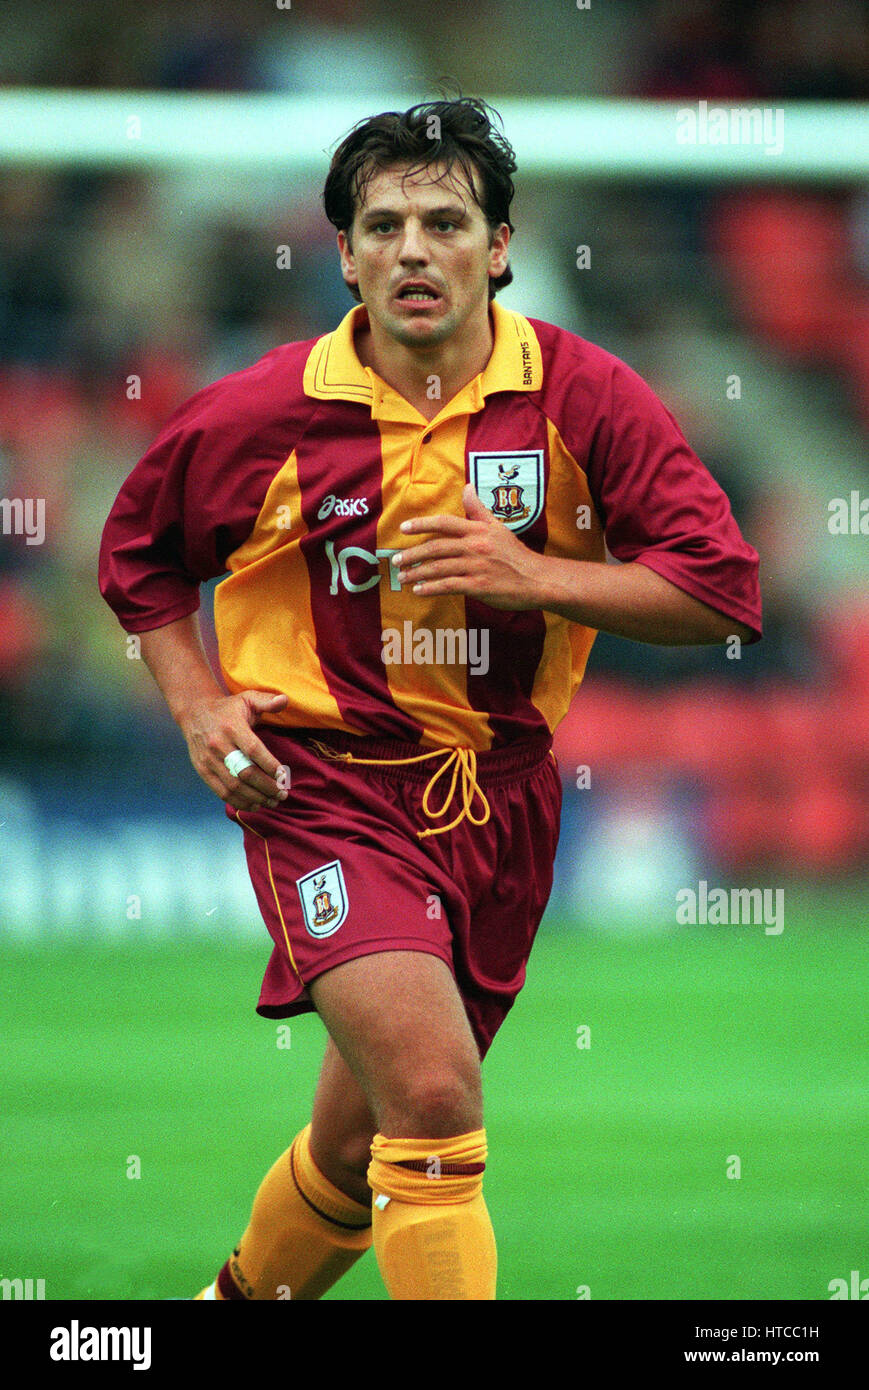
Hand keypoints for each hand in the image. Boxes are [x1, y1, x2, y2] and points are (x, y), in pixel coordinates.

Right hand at [178, 690, 289, 810]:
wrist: (194, 712)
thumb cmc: (228, 708)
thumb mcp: (247, 698)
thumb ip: (267, 700)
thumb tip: (284, 700)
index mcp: (231, 726)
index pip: (253, 750)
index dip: (270, 765)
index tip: (284, 776)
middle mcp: (218, 744)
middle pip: (245, 772)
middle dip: (267, 787)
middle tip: (282, 794)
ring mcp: (208, 760)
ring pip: (234, 786)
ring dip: (256, 798)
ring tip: (272, 802)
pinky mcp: (203, 770)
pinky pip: (221, 792)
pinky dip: (239, 802)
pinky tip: (255, 805)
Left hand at [394, 484, 546, 609]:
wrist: (536, 579)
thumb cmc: (515, 554)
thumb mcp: (498, 527)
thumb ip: (478, 509)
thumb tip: (467, 487)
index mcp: (478, 530)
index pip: (444, 523)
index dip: (422, 524)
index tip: (403, 528)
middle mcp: (475, 546)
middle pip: (436, 547)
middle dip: (412, 554)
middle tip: (396, 560)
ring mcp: (476, 567)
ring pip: (438, 568)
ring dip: (417, 573)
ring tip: (403, 577)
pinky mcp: (479, 586)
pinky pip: (448, 586)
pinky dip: (430, 589)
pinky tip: (419, 591)